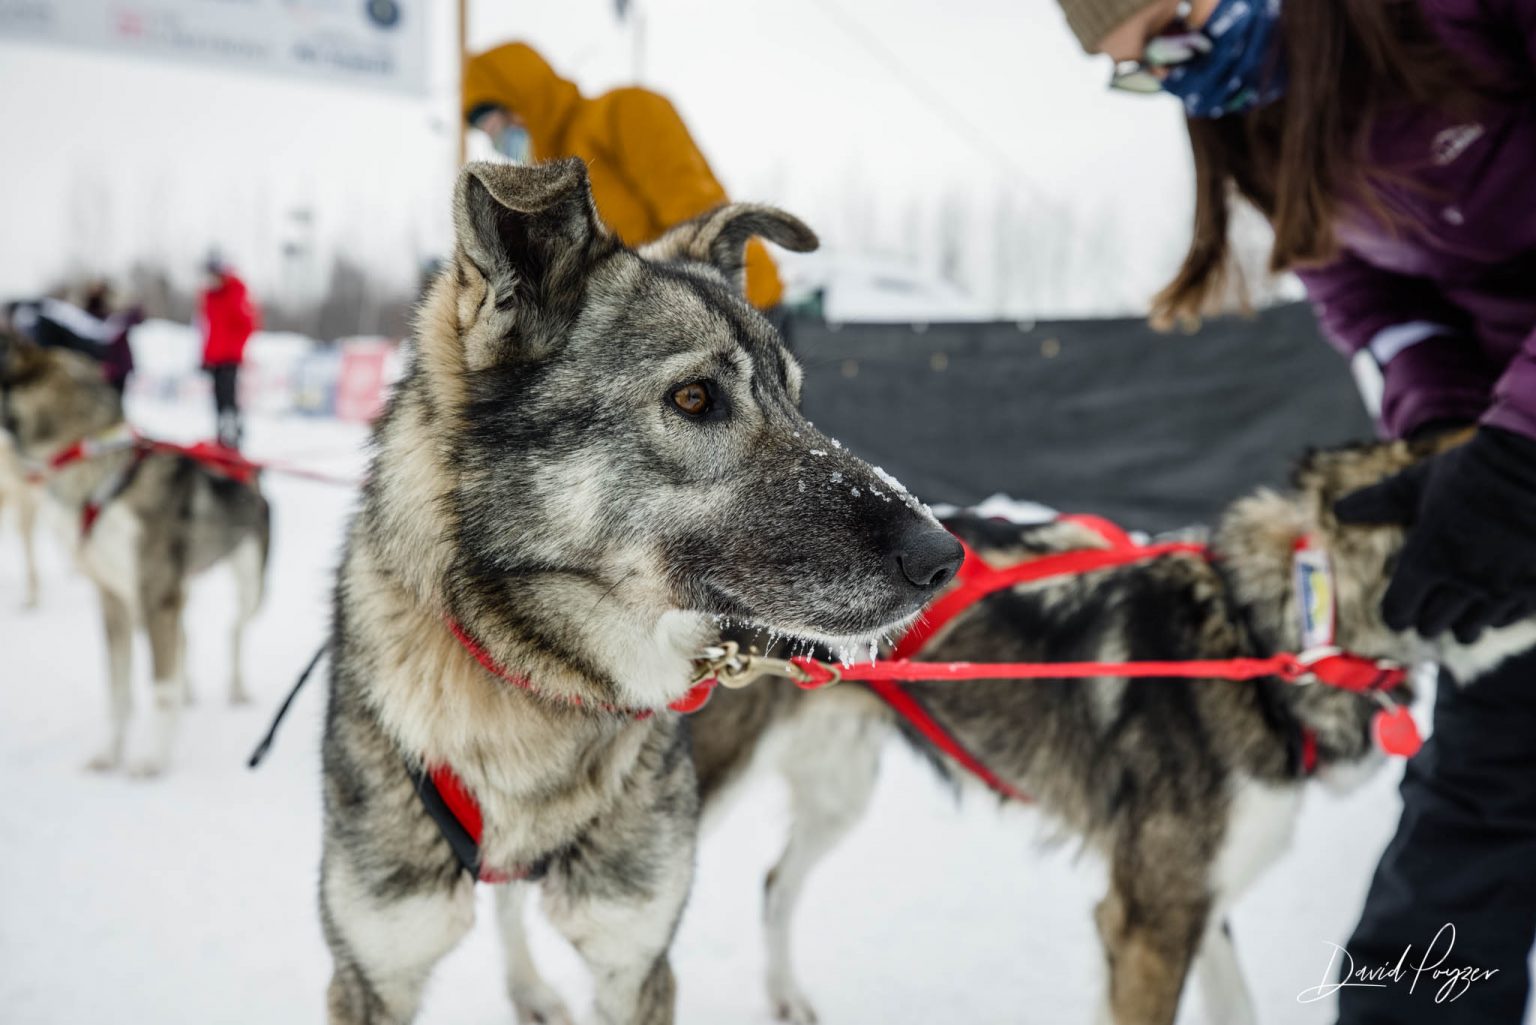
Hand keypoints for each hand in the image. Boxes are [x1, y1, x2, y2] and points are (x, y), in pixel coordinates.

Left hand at [1333, 427, 1535, 642]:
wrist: (1535, 464)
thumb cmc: (1471, 470)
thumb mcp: (1417, 482)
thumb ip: (1377, 502)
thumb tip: (1338, 510)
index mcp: (1427, 559)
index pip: (1397, 612)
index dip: (1394, 613)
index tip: (1397, 609)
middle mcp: (1462, 582)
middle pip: (1430, 626)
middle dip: (1424, 617)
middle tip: (1426, 604)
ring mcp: (1501, 589)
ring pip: (1468, 630)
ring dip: (1459, 620)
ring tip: (1458, 605)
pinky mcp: (1534, 590)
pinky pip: (1506, 620)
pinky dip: (1495, 613)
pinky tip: (1493, 594)